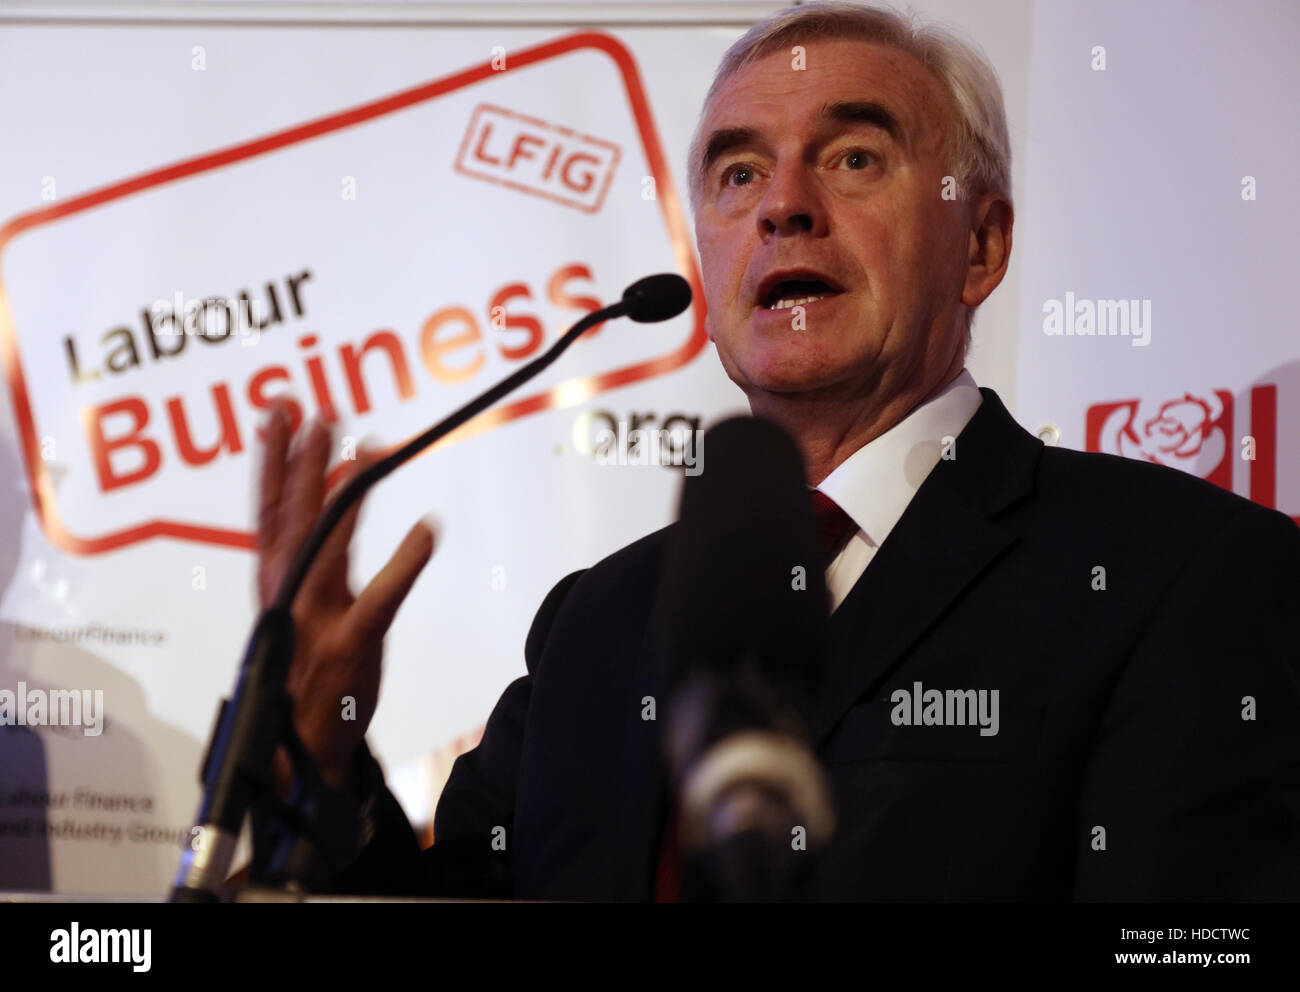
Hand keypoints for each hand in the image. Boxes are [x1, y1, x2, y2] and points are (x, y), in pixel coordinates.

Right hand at [256, 400, 434, 792]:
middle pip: (290, 514)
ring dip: (343, 492)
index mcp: (272, 584)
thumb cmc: (301, 678)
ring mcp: (317, 618)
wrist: (295, 755)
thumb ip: (311, 553)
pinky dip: (404, 563)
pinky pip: (381, 597)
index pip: (268, 510)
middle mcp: (286, 593)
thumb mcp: (296, 613)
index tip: (278, 412)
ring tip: (362, 447)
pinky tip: (426, 530)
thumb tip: (331, 493)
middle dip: (297, 457)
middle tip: (312, 408)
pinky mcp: (351, 644)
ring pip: (327, 543)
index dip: (271, 458)